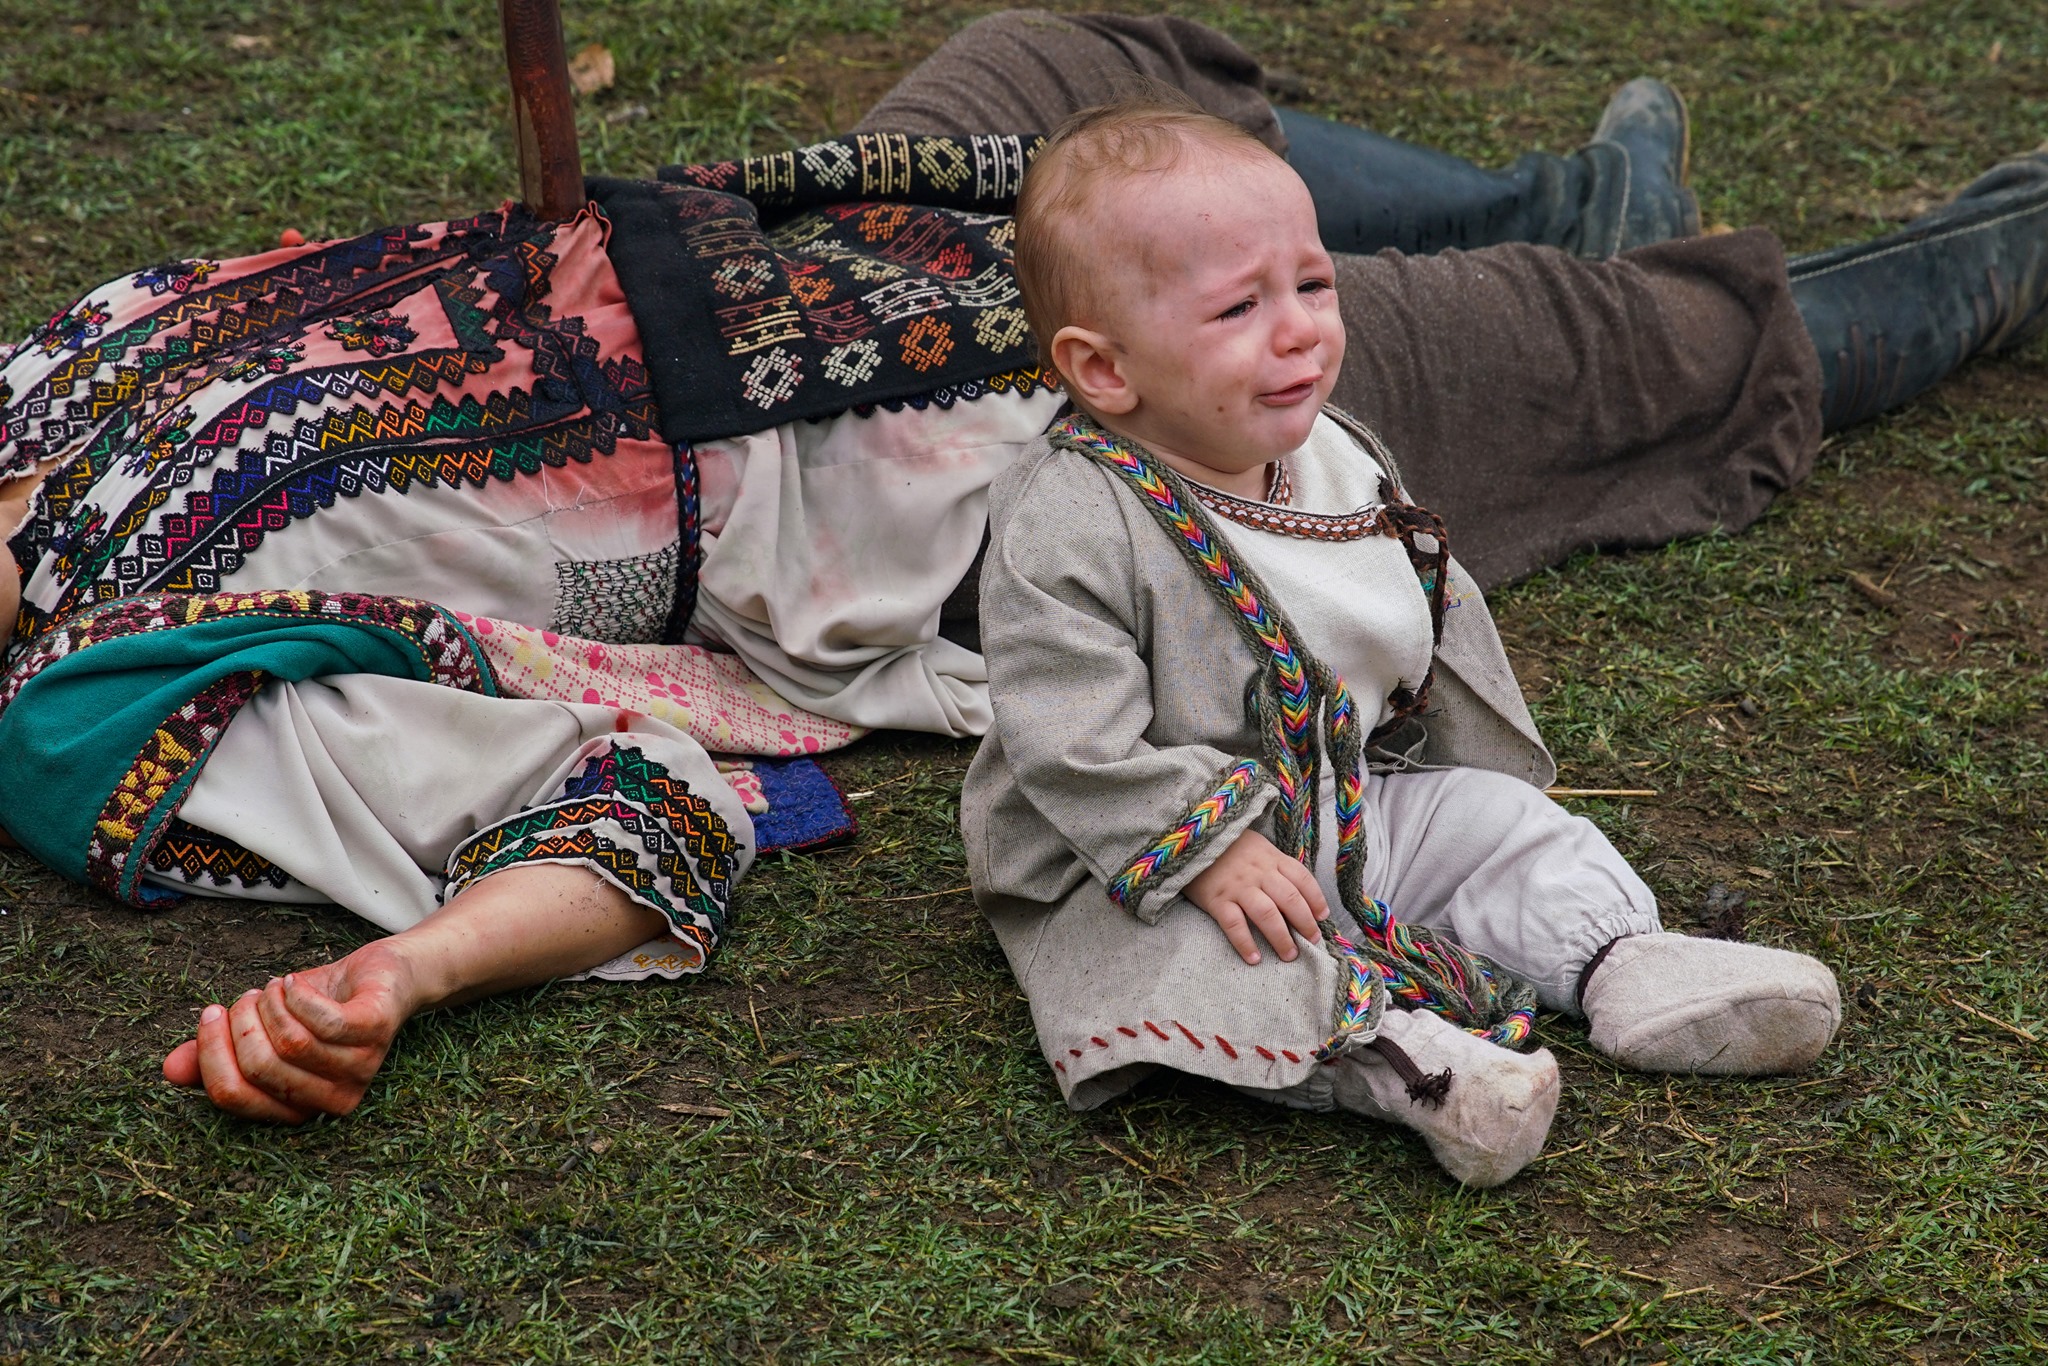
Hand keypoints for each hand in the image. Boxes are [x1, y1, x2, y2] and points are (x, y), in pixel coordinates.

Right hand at [161, 944, 415, 1122]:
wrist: (387, 976)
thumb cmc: (320, 1007)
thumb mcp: (261, 1029)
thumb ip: (219, 1052)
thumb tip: (170, 1070)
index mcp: (297, 1108)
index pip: (233, 1097)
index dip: (211, 1054)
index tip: (210, 1014)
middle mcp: (331, 1100)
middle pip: (259, 1069)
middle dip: (241, 1023)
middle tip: (251, 998)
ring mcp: (359, 1069)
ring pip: (290, 1043)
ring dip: (270, 1005)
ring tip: (275, 988)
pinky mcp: (377, 1033)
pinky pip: (324, 1021)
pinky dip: (297, 995)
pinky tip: (294, 982)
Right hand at [1183, 831, 1328, 964]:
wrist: (1191, 841)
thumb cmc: (1227, 847)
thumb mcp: (1257, 847)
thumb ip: (1276, 865)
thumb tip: (1298, 892)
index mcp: (1271, 858)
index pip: (1302, 879)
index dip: (1316, 899)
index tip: (1323, 917)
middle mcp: (1258, 872)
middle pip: (1289, 899)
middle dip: (1305, 923)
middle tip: (1313, 942)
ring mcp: (1237, 886)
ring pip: (1267, 914)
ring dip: (1281, 938)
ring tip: (1289, 956)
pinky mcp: (1216, 899)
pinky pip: (1234, 925)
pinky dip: (1245, 943)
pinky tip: (1254, 959)